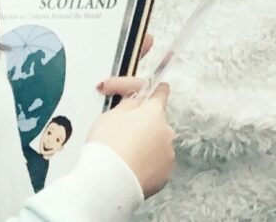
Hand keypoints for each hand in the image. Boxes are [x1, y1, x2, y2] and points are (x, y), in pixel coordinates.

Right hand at [88, 78, 174, 196]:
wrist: (108, 183)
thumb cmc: (107, 147)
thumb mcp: (110, 115)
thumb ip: (127, 105)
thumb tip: (135, 103)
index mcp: (154, 112)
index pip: (160, 91)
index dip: (148, 91)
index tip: (140, 93)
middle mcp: (167, 131)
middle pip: (155, 122)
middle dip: (141, 124)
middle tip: (120, 133)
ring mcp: (168, 154)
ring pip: (155, 144)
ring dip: (143, 146)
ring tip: (122, 155)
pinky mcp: (164, 175)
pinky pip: (155, 164)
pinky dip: (145, 165)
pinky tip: (128, 169)